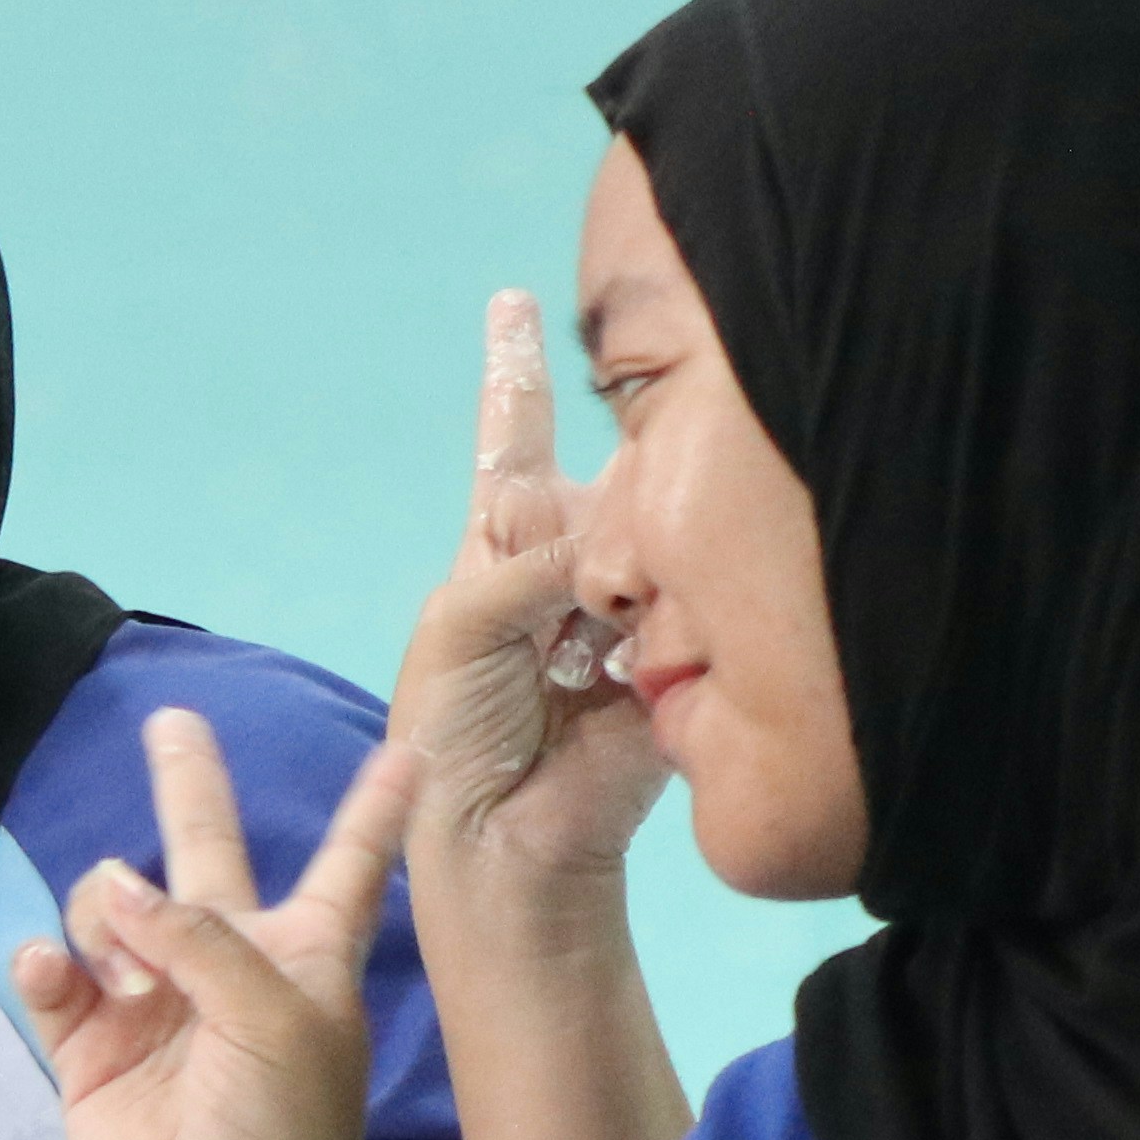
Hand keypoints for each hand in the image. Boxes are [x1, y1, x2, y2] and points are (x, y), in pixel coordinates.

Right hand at [21, 706, 423, 1139]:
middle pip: (208, 853)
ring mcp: (153, 1004)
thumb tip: (112, 886)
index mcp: (306, 957)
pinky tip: (55, 976)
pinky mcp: (90, 1045)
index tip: (409, 748)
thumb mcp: (277, 1020)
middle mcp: (229, 967)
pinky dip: (48, 967)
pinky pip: (55, 975)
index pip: (347, 863)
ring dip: (107, 913)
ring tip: (121, 965)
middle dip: (189, 786)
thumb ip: (199, 935)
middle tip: (172, 720)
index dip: (373, 808)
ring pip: (113, 907)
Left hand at [390, 291, 669, 884]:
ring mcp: (631, 605)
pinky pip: (685, 606)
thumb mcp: (459, 628)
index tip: (512, 301)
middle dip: (605, 505)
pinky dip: (657, 628)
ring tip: (573, 664)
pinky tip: (625, 669)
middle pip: (605, 485)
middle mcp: (570, 564)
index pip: (516, 443)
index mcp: (499, 552)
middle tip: (559, 605)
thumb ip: (526, 558)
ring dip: (625, 576)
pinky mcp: (679, 653)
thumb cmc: (454, 734)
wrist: (504, 838)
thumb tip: (619, 529)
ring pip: (650, 538)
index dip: (516, 374)